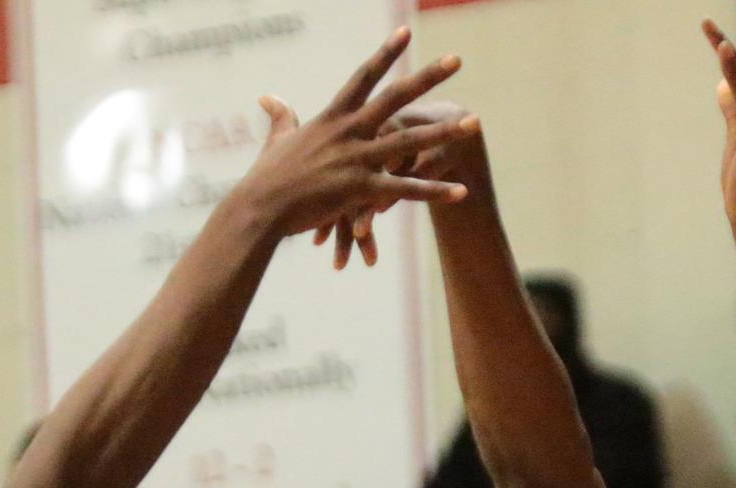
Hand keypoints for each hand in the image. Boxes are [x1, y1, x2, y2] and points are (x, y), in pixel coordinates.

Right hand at [230, 30, 476, 247]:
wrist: (261, 208)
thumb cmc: (267, 177)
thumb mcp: (276, 140)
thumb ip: (280, 116)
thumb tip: (270, 97)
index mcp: (333, 117)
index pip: (363, 76)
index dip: (385, 54)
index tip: (406, 32)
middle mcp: (349, 132)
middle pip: (395, 98)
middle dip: (428, 77)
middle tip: (458, 59)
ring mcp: (356, 159)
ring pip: (408, 142)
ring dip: (443, 133)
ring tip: (474, 124)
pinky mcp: (360, 189)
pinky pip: (405, 190)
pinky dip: (434, 191)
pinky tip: (462, 191)